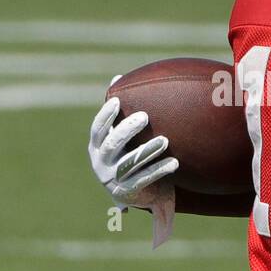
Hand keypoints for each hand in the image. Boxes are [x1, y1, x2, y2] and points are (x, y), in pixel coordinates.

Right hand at [88, 90, 178, 209]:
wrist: (135, 192)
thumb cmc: (128, 154)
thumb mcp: (121, 135)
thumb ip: (119, 112)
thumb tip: (117, 77)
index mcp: (97, 146)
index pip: (97, 129)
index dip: (105, 115)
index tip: (117, 101)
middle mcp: (100, 162)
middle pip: (112, 144)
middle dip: (127, 129)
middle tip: (145, 117)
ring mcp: (113, 178)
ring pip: (129, 163)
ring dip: (147, 151)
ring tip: (164, 141)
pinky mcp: (128, 192)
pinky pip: (143, 179)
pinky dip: (159, 170)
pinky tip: (174, 162)